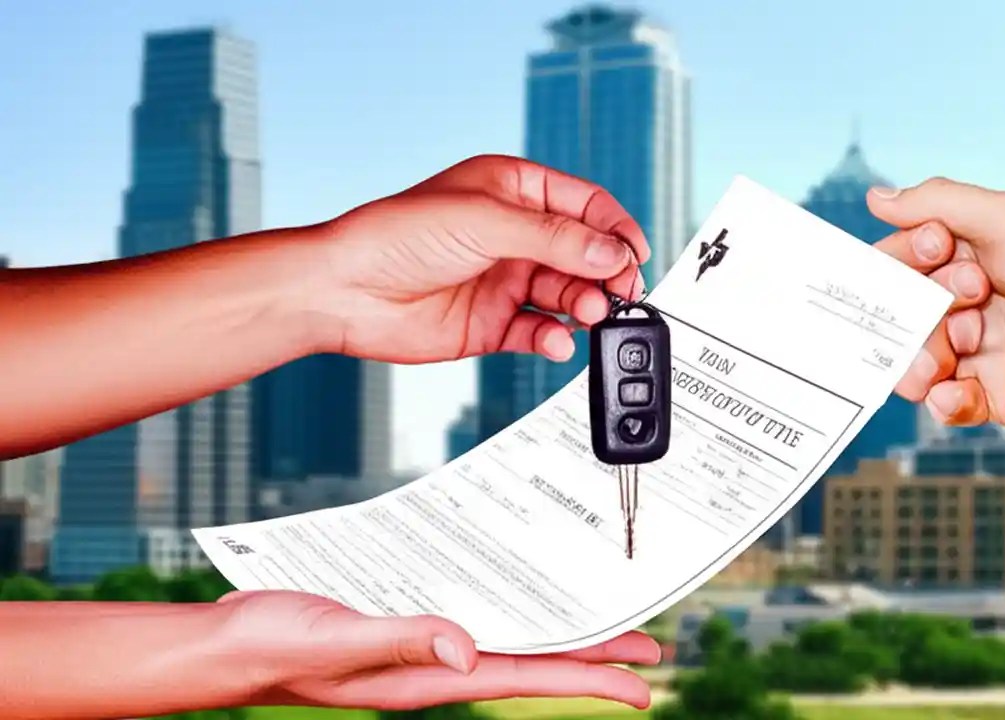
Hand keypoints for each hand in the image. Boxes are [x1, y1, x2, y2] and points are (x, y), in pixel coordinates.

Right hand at [216, 590, 659, 710]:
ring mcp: (420, 648)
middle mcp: (435, 666)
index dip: (588, 679)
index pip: (528, 677)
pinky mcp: (403, 625)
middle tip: (645, 652)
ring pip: (506, 641)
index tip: (640, 682)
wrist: (229, 643)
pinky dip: (505, 610)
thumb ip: (402, 640)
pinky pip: (470, 618)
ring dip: (554, 635)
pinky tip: (514, 599)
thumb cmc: (275, 646)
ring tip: (597, 629)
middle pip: (531, 661)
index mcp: (428, 677)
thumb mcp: (339, 640)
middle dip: (590, 658)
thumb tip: (467, 650)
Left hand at [314, 154, 649, 363]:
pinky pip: (540, 331)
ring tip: (587, 315)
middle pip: (583, 254)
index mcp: (514, 192)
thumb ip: (554, 238)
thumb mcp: (486, 221)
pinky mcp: (493, 324)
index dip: (615, 229)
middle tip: (618, 293)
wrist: (344, 291)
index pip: (585, 206)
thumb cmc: (396, 236)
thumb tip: (609, 251)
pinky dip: (554, 338)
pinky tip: (556, 340)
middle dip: (605, 274)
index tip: (634, 255)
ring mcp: (505, 281)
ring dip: (583, 306)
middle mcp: (514, 236)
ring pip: (566, 295)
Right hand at [867, 178, 1004, 432]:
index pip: (906, 257)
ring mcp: (981, 349)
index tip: (939, 248)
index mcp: (972, 253)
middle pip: (904, 310)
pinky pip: (947, 404)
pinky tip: (955, 394)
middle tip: (963, 306)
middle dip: (913, 312)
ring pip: (916, 359)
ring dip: (916, 360)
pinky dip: (942, 401)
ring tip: (938, 365)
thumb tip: (874, 195)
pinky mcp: (994, 394)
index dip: (906, 255)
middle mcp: (970, 301)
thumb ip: (941, 203)